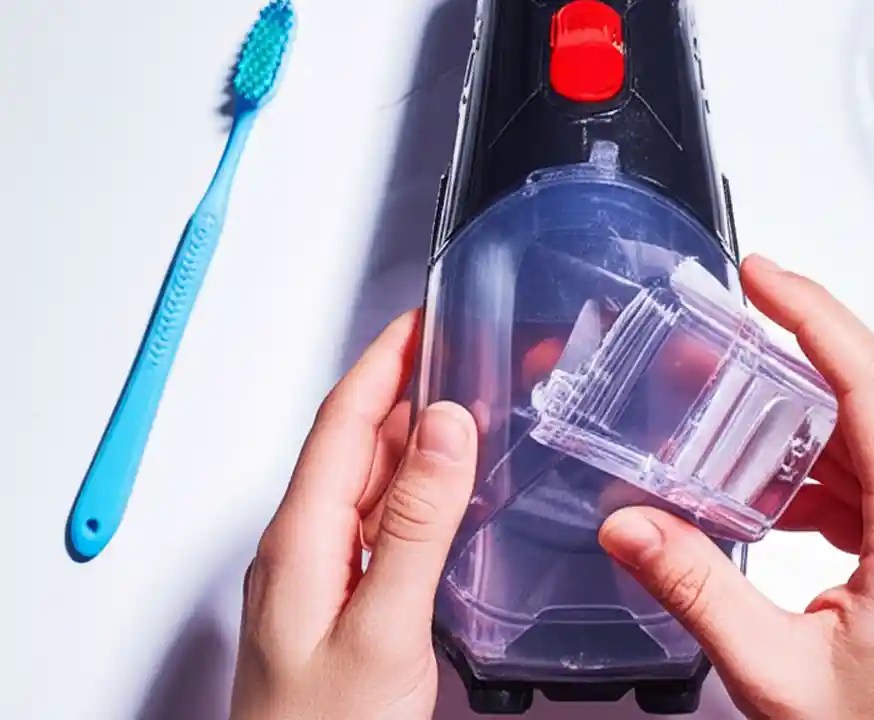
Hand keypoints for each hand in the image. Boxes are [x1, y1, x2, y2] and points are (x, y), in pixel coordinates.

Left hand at [230, 311, 478, 719]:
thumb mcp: (384, 624)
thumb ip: (416, 525)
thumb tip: (443, 429)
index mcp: (302, 537)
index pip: (342, 421)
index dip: (383, 361)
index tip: (423, 319)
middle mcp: (304, 546)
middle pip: (353, 442)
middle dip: (405, 387)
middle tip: (460, 351)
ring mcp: (321, 574)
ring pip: (367, 481)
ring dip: (412, 436)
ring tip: (464, 402)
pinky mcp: (342, 600)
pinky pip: (378, 521)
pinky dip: (415, 488)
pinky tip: (444, 489)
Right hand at [599, 256, 873, 719]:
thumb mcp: (782, 673)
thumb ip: (697, 590)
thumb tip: (631, 528)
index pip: (871, 382)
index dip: (810, 314)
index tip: (761, 276)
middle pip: (863, 405)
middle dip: (779, 373)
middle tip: (706, 350)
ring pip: (866, 447)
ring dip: (792, 435)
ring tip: (715, 428)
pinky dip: (816, 482)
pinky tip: (763, 498)